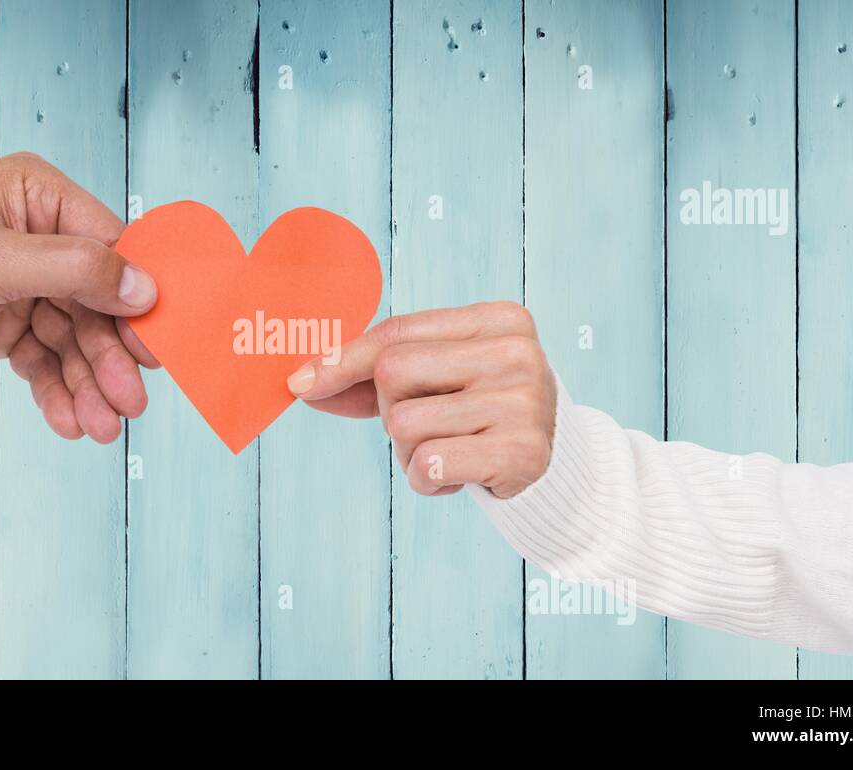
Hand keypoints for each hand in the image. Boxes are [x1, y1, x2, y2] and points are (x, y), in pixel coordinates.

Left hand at [0, 152, 159, 442]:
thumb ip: (76, 271)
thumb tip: (147, 287)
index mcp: (36, 198)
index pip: (110, 246)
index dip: (139, 296)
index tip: (164, 343)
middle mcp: (35, 239)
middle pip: (98, 303)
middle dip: (112, 357)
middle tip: (132, 402)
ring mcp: (21, 286)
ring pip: (76, 340)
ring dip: (89, 385)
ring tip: (103, 427)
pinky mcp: (5, 329)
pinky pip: (47, 362)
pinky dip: (60, 393)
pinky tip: (72, 423)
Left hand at [288, 301, 556, 497]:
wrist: (553, 464)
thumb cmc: (478, 412)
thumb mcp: (437, 379)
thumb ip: (372, 375)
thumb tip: (301, 383)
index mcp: (497, 319)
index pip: (397, 334)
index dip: (342, 360)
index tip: (299, 384)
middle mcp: (516, 352)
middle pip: (393, 373)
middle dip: (390, 409)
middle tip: (429, 426)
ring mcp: (524, 401)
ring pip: (405, 425)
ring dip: (410, 453)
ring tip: (449, 452)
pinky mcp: (523, 452)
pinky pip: (429, 464)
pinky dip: (427, 480)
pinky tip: (458, 475)